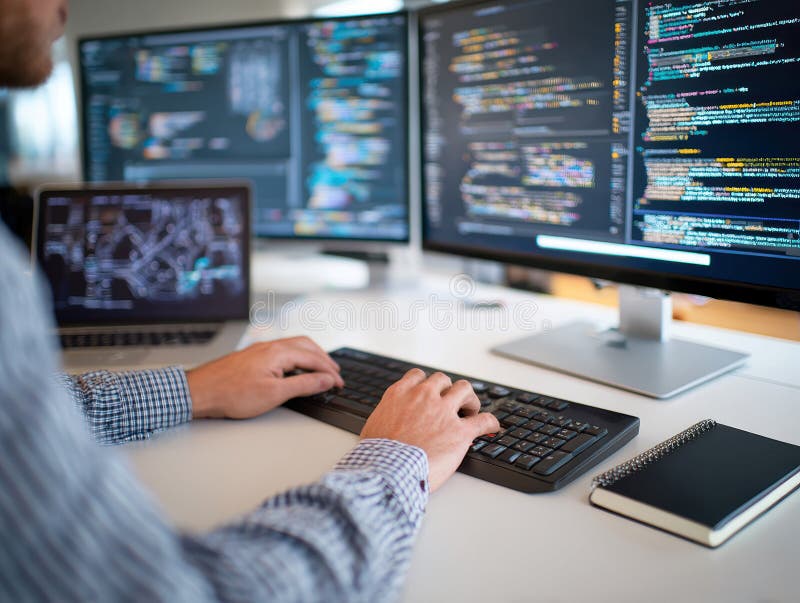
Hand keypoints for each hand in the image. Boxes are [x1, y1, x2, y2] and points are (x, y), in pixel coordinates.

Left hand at [186, 336, 343, 418]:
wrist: (200, 392)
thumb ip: (304, 384)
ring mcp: (260, 349)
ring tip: (320, 368)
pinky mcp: (252, 356)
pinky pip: (282, 350)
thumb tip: (327, 379)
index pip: (314, 358)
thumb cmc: (231, 394)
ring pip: (294, 346)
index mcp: (278, 352)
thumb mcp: (275, 394)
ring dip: (311, 356)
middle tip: (335, 374)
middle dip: (324, 359)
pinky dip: (297, 357)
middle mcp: (270, 346)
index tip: (339, 383)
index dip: (330, 372)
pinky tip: (294, 367)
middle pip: (306, 346)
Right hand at [361, 369, 499, 491]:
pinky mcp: (460, 431)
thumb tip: (386, 428)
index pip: (418, 376)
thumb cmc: (378, 455)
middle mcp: (424, 397)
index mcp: (400, 395)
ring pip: (465, 390)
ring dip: (470, 399)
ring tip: (471, 410)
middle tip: (452, 402)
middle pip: (443, 380)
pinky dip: (490, 422)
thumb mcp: (373, 427)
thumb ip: (386, 419)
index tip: (430, 392)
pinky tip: (492, 427)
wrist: (389, 470)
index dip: (427, 384)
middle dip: (449, 390)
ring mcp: (443, 412)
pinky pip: (483, 420)